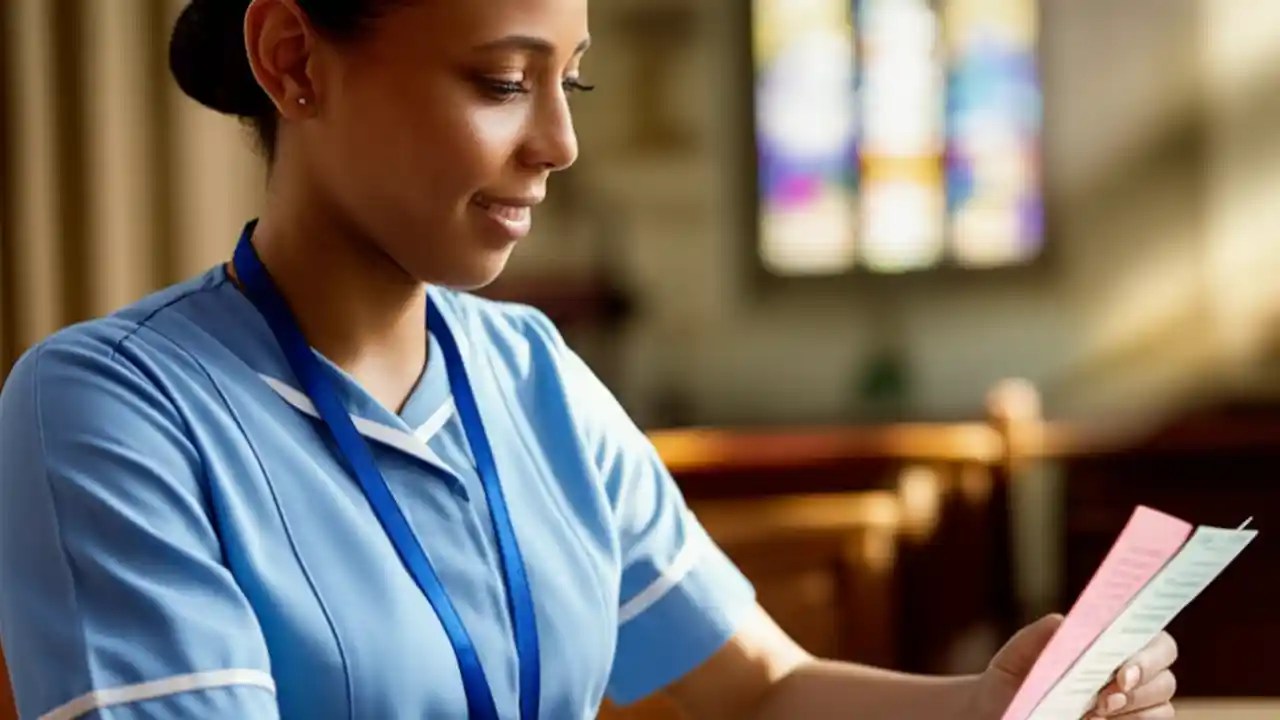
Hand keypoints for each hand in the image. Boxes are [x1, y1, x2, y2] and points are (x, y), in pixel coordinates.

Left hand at [971, 615, 1178, 718]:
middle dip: (1141, 688)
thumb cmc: (1011, 685)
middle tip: (1104, 700)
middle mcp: (1129, 674)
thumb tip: (1062, 621)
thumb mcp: (1012, 661)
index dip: (1147, 655)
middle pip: (1166, 677)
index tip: (1123, 673)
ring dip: (1133, 711)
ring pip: (1163, 707)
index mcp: (1108, 645)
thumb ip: (1034, 638)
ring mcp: (1133, 707)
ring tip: (1091, 715)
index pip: (1154, 639)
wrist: (998, 719)